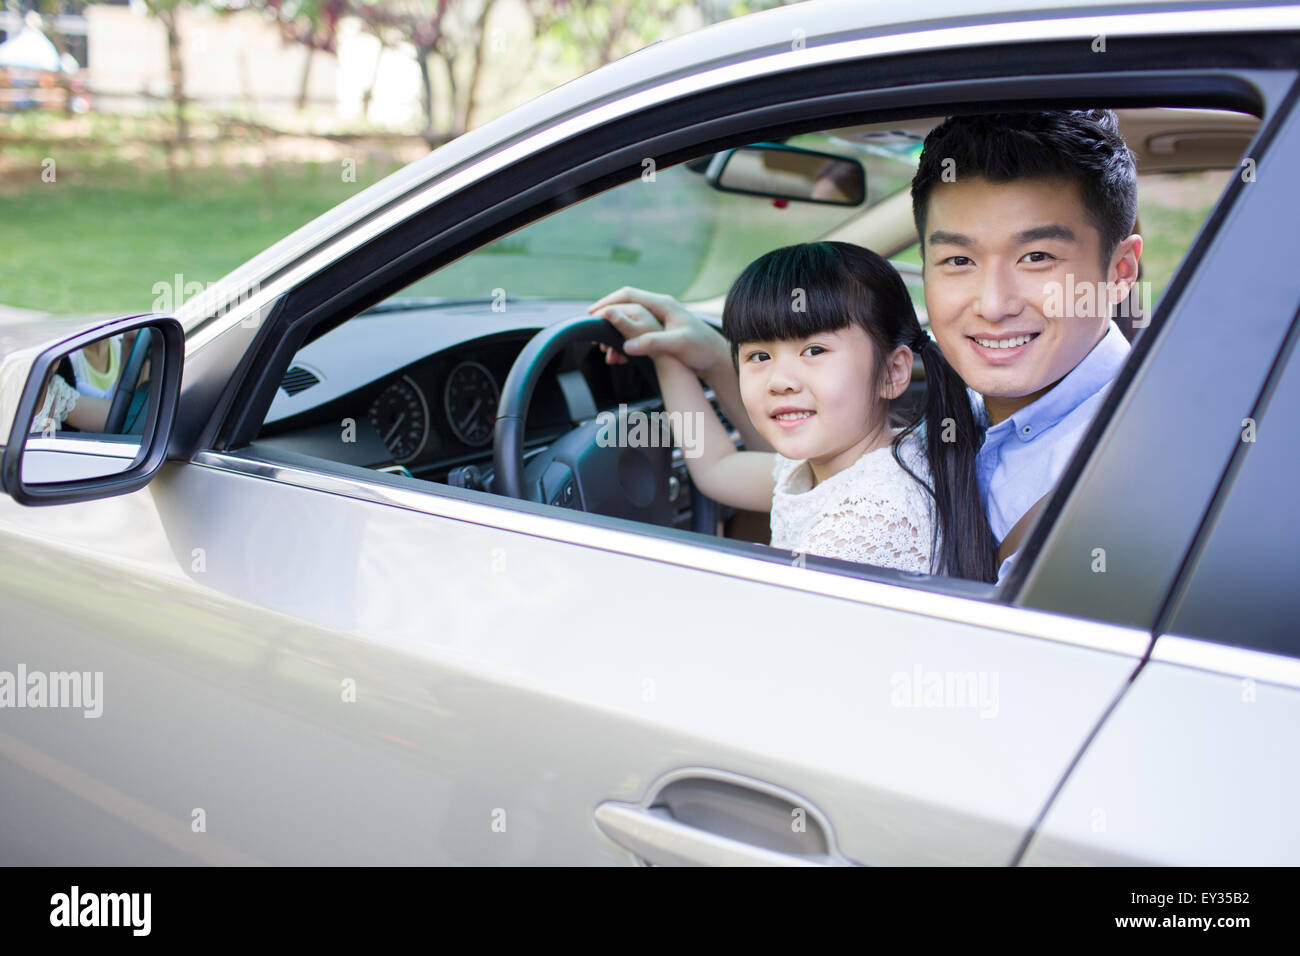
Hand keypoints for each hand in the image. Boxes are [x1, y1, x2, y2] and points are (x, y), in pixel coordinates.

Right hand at [588, 287, 728, 375]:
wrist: (718, 358)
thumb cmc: (702, 348)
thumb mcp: (678, 344)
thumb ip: (652, 342)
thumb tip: (627, 345)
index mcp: (662, 304)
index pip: (628, 295)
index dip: (607, 303)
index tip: (591, 313)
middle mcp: (659, 309)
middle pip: (625, 307)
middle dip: (607, 320)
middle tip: (593, 335)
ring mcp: (660, 321)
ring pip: (629, 322)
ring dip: (615, 335)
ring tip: (605, 351)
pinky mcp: (660, 334)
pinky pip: (636, 334)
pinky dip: (624, 344)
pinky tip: (620, 357)